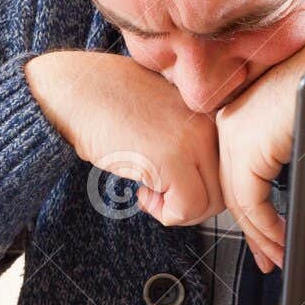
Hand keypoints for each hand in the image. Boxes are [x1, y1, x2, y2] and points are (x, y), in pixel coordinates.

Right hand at [26, 51, 222, 225]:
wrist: (76, 91)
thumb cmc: (112, 105)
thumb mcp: (166, 118)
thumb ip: (192, 143)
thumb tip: (206, 190)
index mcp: (213, 113)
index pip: (228, 170)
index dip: (199, 186)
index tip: (169, 183)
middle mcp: (212, 124)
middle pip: (223, 190)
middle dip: (191, 204)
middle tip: (158, 194)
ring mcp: (195, 140)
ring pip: (210, 204)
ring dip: (177, 210)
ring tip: (149, 192)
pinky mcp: (173, 159)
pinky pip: (186, 209)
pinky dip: (163, 213)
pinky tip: (140, 192)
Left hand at [215, 15, 304, 270]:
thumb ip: (300, 145)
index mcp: (249, 109)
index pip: (243, 170)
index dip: (256, 209)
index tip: (272, 235)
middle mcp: (236, 119)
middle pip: (238, 187)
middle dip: (255, 228)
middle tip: (271, 257)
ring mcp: (237, 131)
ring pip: (241, 199)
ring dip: (263, 234)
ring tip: (283, 256)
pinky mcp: (246, 146)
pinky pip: (249, 202)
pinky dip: (266, 228)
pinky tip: (285, 243)